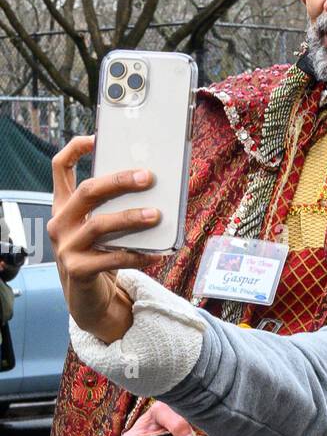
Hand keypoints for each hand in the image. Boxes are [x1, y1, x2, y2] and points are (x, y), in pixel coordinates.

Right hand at [47, 135, 160, 341]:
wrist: (88, 299)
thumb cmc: (100, 254)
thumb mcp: (100, 228)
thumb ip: (114, 208)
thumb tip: (152, 187)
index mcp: (64, 205)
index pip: (60, 167)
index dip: (76, 149)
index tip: (98, 137)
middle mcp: (60, 222)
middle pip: (87, 192)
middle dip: (119, 182)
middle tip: (148, 177)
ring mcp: (66, 247)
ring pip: (100, 224)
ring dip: (131, 218)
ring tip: (156, 215)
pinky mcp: (78, 270)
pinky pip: (110, 258)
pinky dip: (135, 255)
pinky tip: (155, 254)